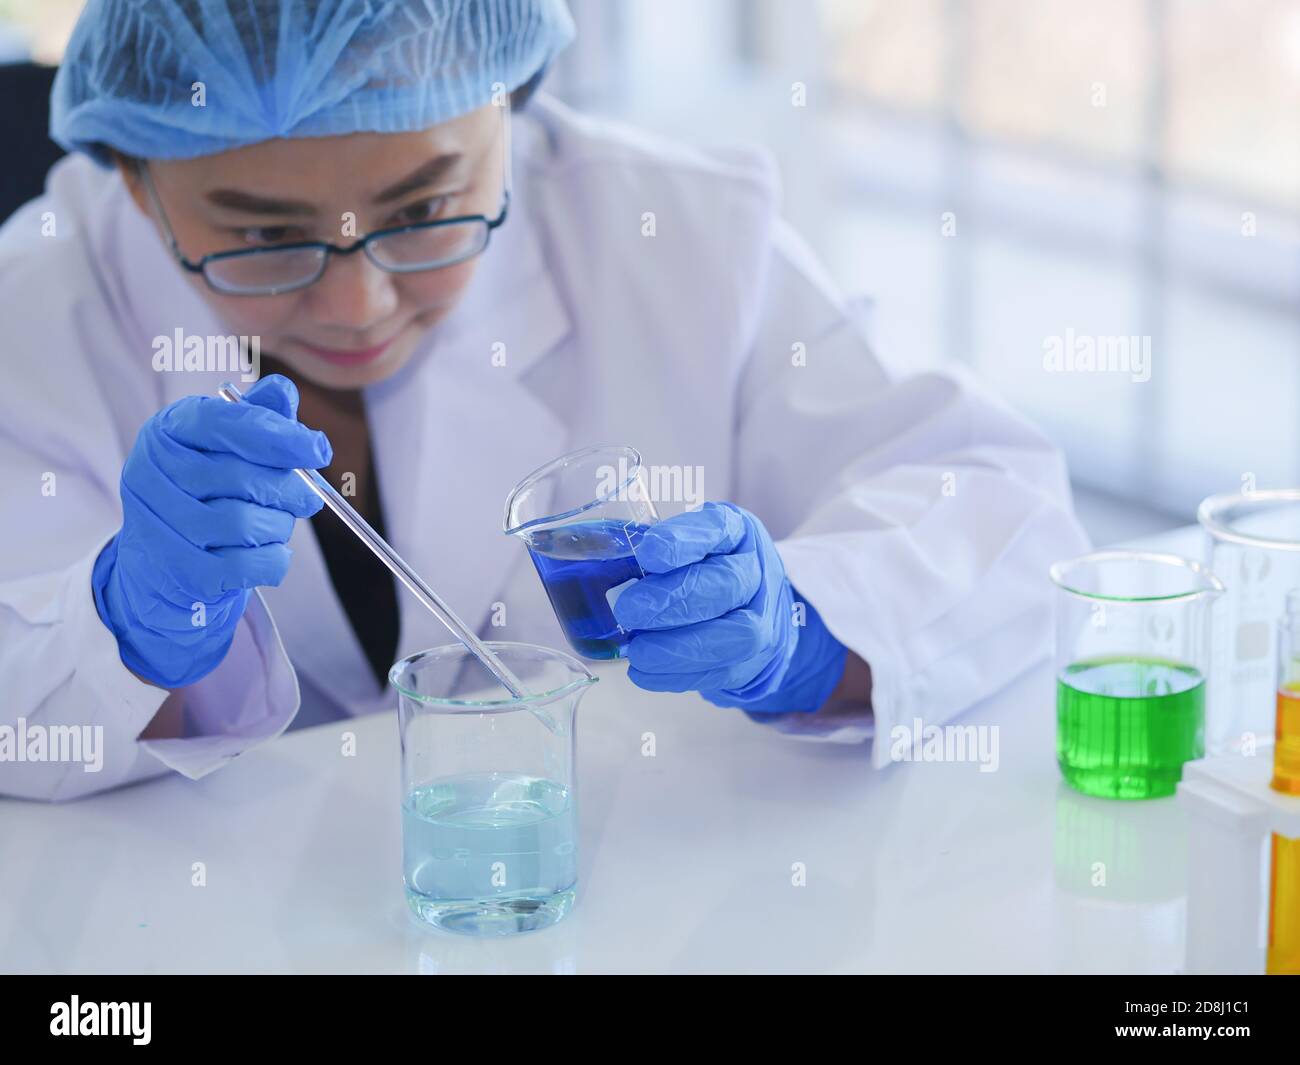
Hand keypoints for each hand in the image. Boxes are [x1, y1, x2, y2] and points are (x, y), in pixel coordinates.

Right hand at [92, 375, 330, 687]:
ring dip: (278, 527)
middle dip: (289, 490)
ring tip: (277, 525)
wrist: (160, 565)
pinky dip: (273, 560)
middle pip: (242, 478)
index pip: (227, 423)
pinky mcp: (176, 570)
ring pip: (245, 524)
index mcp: (168, 430)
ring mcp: (157, 524)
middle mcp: (151, 472)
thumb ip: (258, 417)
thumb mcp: (225, 446)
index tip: (317, 450)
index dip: (280, 437)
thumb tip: (283, 392)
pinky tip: (272, 554)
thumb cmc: (204, 493)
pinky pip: (245, 565)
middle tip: (307, 498)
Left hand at [612, 502, 847, 712]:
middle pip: (726, 584)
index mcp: (735, 531)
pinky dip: (678, 675)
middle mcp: (756, 570)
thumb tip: (600, 565)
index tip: (647, 555)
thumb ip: (654, 551)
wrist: (750, 610)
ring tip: (637, 651)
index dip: (683, 543)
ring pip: (735, 634)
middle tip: (628, 612)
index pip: (717, 529)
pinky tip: (644, 671)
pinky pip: (721, 671)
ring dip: (679, 646)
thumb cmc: (704, 569)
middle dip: (674, 600)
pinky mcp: (751, 658)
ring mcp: (761, 617)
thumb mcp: (684, 544)